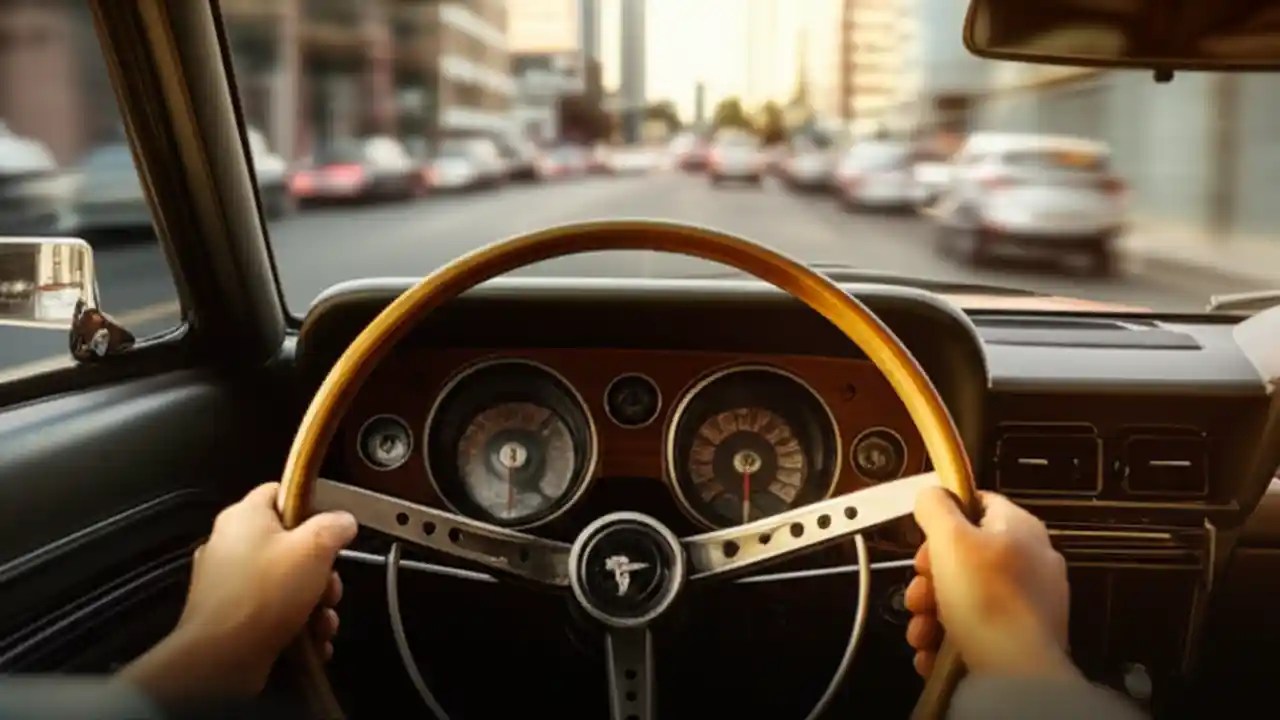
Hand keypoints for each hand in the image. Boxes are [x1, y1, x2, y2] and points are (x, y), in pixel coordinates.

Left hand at [119, 482, 357, 701]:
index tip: (331, 527)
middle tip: (329, 587)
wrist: (221, 659)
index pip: (280, 492)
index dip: (311, 506)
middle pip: (290, 543)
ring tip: (323, 621)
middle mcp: (230, 544)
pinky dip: (296, 623)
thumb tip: (344, 521)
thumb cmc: (265, 595)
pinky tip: (312, 639)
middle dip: (321, 570)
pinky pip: (273, 609)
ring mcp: (229, 582)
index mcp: (244, 517)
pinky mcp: (231, 615)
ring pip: (286, 581)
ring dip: (314, 602)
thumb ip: (334, 526)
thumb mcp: (314, 549)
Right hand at [905, 488, 1077, 680]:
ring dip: (931, 612)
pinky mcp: (1020, 638)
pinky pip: (975, 627)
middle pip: (964, 554)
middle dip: (929, 577)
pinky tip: (934, 650)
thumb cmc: (987, 601)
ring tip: (923, 630)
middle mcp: (1031, 561)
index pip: (977, 502)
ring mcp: (1029, 603)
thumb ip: (936, 506)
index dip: (943, 519)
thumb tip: (931, 493)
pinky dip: (948, 639)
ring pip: (964, 595)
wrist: (1015, 674)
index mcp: (1021, 529)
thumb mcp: (950, 539)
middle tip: (920, 593)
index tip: (924, 542)